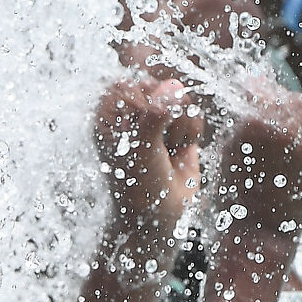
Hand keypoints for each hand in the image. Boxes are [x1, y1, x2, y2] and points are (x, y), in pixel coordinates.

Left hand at [94, 75, 202, 234]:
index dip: (142, 105)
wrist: (162, 217)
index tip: (142, 133)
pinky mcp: (179, 127)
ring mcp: (157, 118)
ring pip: (179, 97)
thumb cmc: (139, 187)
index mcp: (108, 115)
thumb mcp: (141, 151)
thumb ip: (155, 115)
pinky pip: (194, 112)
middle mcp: (131, 113)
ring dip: (180, 126)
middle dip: (165, 116)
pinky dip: (192, 131)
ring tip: (169, 150)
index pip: (126, 86)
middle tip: (158, 144)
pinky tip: (181, 150)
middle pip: (157, 87)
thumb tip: (174, 85)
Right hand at [210, 85, 301, 239]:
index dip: (255, 92)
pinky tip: (297, 159)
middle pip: (291, 99)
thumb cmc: (232, 196)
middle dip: (279, 107)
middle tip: (268, 125)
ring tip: (282, 147)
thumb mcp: (225, 148)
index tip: (249, 98)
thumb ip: (242, 112)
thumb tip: (255, 83)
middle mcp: (292, 130)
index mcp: (258, 123)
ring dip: (298, 124)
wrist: (259, 238)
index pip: (261, 88)